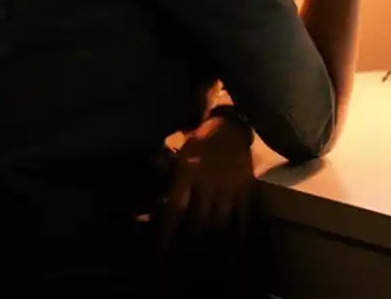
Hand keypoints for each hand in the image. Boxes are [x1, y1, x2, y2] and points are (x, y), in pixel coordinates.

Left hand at [159, 113, 255, 255]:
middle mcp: (208, 181)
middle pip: (198, 220)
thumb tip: (144, 214)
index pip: (175, 209)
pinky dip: (239, 234)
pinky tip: (235, 249)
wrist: (229, 126)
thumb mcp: (176, 158)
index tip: (163, 254)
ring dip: (212, 243)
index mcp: (186, 173)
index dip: (168, 233)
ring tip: (208, 263)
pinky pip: (243, 215)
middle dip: (190, 243)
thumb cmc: (198, 144)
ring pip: (220, 221)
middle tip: (185, 264)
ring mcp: (229, 185)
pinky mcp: (246, 188)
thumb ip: (164, 185)